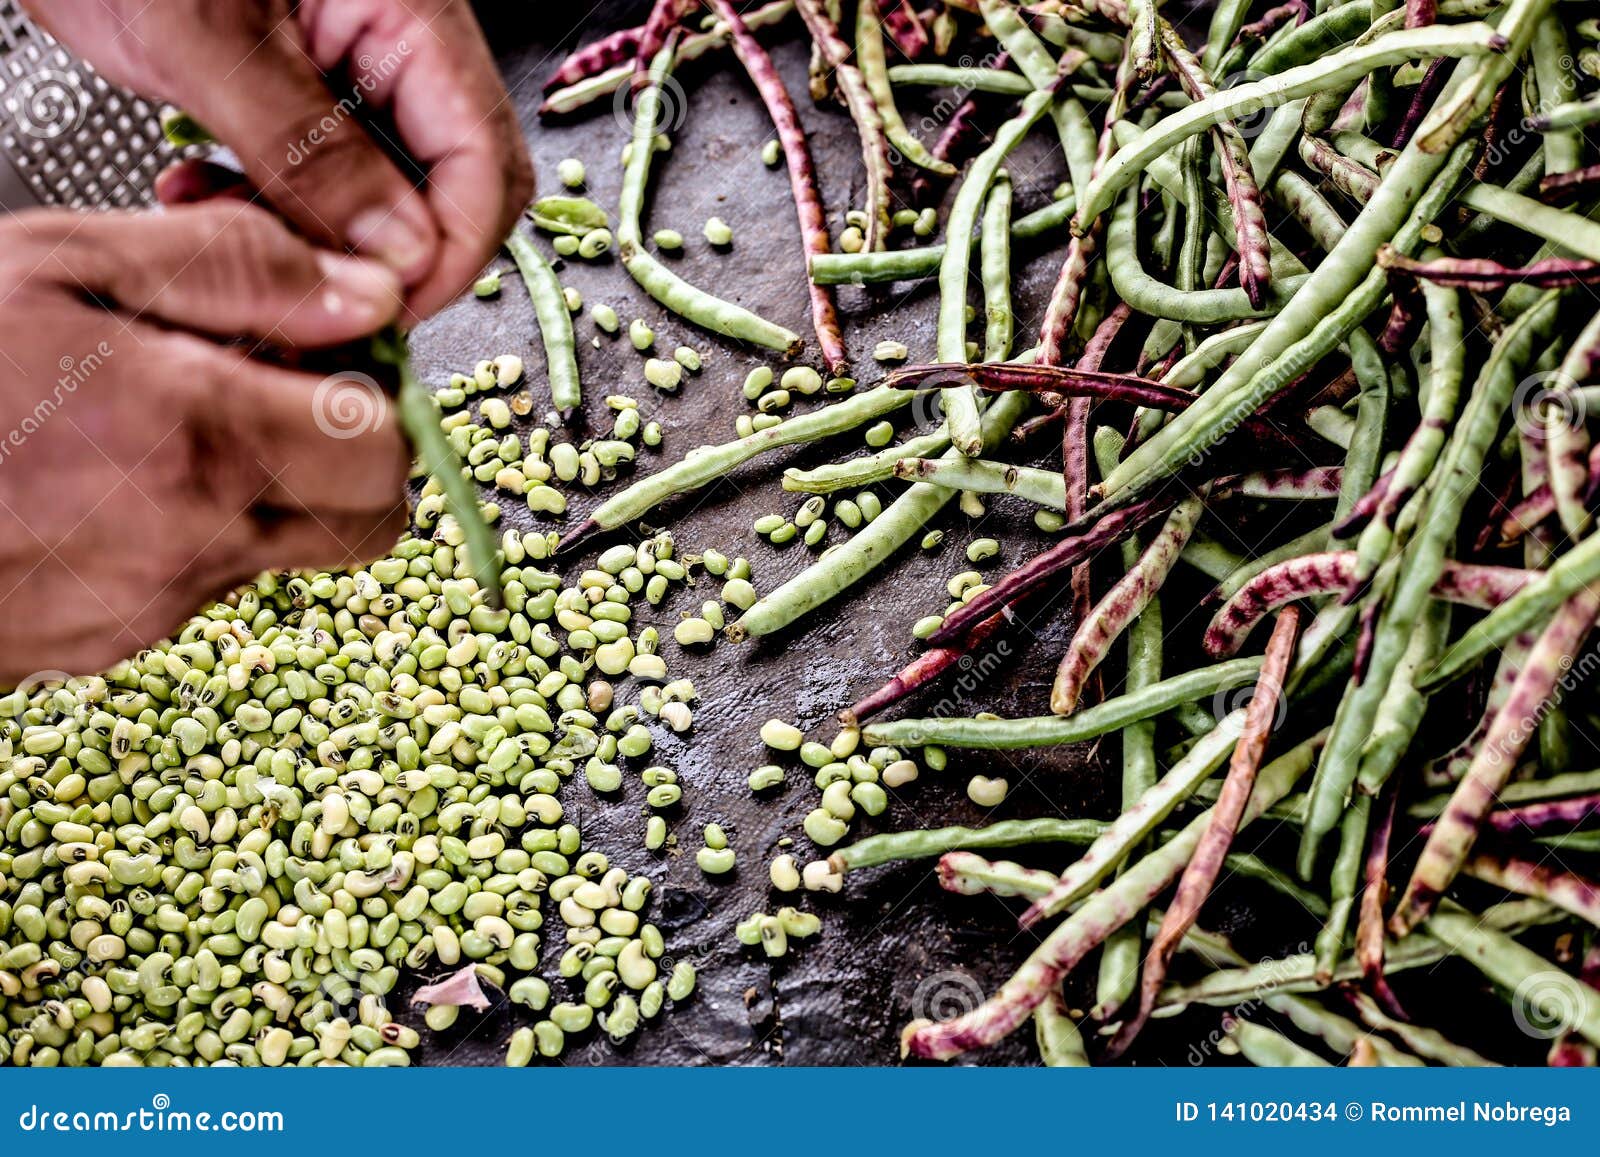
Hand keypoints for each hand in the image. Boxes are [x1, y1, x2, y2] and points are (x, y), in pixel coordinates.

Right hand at [0, 202, 410, 683]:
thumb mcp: (57, 266)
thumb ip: (232, 271)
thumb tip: (367, 292)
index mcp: (196, 435)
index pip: (385, 446)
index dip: (377, 392)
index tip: (332, 350)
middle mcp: (195, 538)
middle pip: (368, 521)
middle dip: (356, 457)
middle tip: (289, 393)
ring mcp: (155, 604)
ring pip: (292, 553)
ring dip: (277, 491)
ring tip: (177, 420)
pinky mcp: (112, 640)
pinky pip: (208, 583)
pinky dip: (200, 528)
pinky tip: (115, 473)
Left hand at [25, 0, 533, 319]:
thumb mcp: (206, 41)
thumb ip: (311, 152)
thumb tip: (401, 256)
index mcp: (410, 12)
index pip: (483, 161)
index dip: (447, 252)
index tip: (381, 307)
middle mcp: (396, 40)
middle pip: (454, 184)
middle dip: (392, 258)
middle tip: (317, 299)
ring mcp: (349, 64)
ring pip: (381, 191)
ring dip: (314, 237)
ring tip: (231, 233)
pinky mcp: (296, 85)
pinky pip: (318, 173)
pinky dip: (268, 206)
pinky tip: (204, 194)